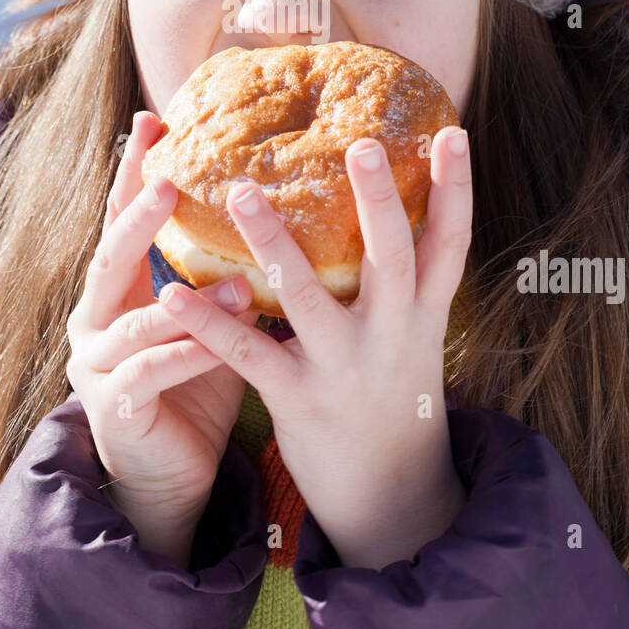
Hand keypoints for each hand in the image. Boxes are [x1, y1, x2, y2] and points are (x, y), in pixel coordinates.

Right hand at [65, 110, 259, 548]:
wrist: (171, 476)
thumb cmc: (195, 385)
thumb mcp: (208, 320)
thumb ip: (222, 271)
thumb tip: (282, 204)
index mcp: (122, 289)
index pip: (125, 218)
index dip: (136, 172)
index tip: (156, 120)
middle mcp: (99, 317)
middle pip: (111, 253)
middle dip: (139, 215)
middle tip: (171, 180)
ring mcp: (99, 362)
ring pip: (139, 320)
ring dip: (189, 300)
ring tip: (240, 283)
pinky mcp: (116, 406)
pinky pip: (152, 374)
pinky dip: (187, 355)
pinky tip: (219, 344)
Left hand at [158, 126, 471, 568]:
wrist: (392, 496)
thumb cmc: (393, 391)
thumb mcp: (413, 334)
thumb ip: (403, 278)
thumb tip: (387, 198)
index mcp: (424, 314)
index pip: (451, 243)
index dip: (456, 188)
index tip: (454, 132)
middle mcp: (393, 335)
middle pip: (391, 259)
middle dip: (378, 202)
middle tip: (360, 145)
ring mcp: (345, 367)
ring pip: (308, 297)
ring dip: (273, 241)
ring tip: (238, 192)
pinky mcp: (299, 400)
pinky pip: (248, 354)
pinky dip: (209, 324)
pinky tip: (172, 294)